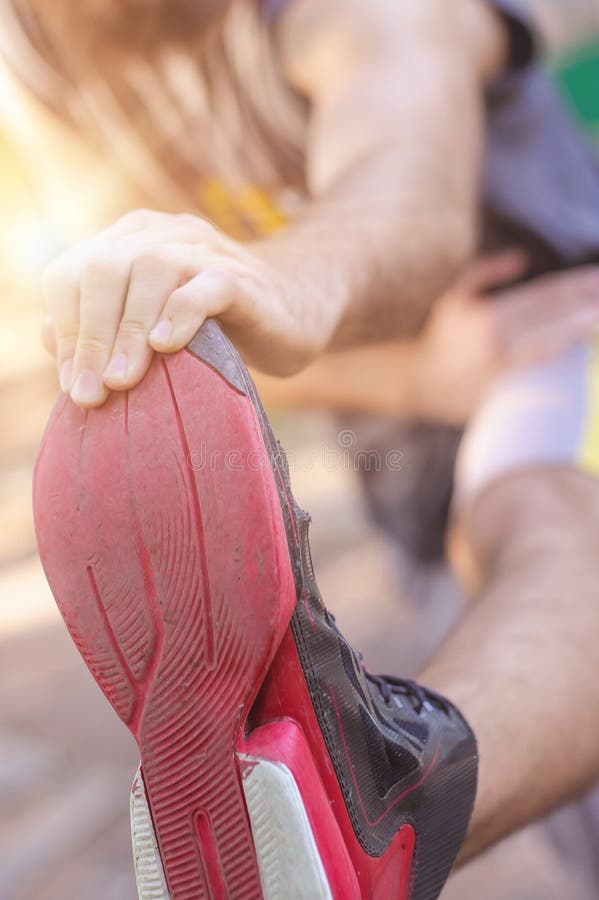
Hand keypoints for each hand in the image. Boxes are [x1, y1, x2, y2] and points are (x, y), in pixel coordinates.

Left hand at [41, 209, 334, 406]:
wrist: (294, 309)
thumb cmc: (217, 325)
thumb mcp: (153, 326)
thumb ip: (104, 326)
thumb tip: (50, 339)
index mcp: (129, 243)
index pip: (73, 274)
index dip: (67, 330)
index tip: (73, 386)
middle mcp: (162, 236)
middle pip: (106, 270)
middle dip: (90, 335)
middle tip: (90, 393)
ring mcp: (205, 251)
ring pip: (152, 272)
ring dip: (129, 330)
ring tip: (122, 380)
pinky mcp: (243, 278)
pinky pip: (206, 285)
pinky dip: (181, 313)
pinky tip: (167, 346)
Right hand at [417, 254, 598, 422]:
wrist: (421, 383)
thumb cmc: (441, 338)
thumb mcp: (455, 297)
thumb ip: (487, 272)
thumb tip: (522, 257)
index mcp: (489, 314)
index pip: (543, 295)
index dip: (575, 286)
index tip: (598, 277)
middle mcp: (499, 340)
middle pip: (553, 318)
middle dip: (586, 305)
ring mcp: (504, 366)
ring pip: (552, 344)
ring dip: (580, 332)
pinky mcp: (505, 388)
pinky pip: (540, 372)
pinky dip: (562, 359)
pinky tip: (580, 351)